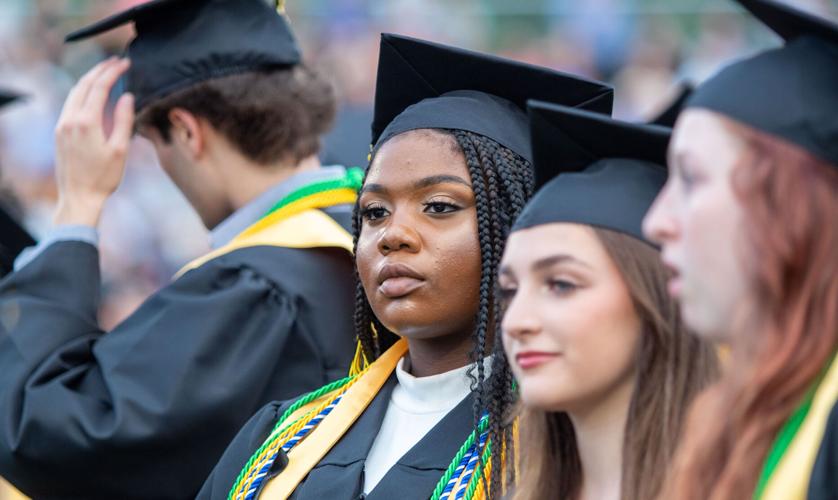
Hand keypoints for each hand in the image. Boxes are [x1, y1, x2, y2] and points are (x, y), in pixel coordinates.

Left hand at [54, 58, 134, 226]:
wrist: (79, 197)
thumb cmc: (103, 178)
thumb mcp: (120, 149)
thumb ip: (123, 120)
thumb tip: (126, 96)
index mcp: (86, 122)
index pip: (99, 87)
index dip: (113, 71)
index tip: (125, 63)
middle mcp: (70, 119)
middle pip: (84, 84)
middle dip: (100, 69)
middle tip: (116, 61)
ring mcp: (62, 125)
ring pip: (74, 92)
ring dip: (90, 79)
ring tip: (105, 73)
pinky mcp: (59, 132)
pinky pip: (70, 104)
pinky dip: (82, 92)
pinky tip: (93, 94)